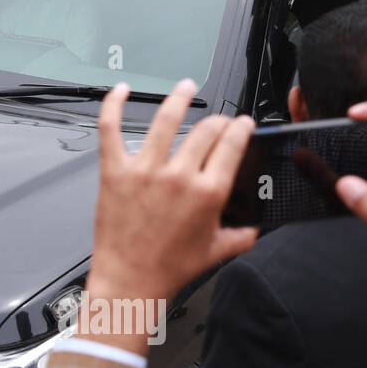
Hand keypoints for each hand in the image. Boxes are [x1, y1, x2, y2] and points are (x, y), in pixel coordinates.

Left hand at [85, 80, 256, 351]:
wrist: (131, 280)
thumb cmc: (169, 268)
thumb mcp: (216, 252)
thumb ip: (241, 235)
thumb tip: (256, 227)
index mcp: (208, 193)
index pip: (232, 145)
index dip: (240, 128)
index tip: (242, 123)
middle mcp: (178, 176)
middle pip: (204, 131)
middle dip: (216, 120)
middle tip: (217, 120)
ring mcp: (145, 170)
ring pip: (165, 121)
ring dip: (178, 98)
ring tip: (185, 87)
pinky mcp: (115, 172)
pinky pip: (110, 130)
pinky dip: (113, 106)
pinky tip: (120, 91)